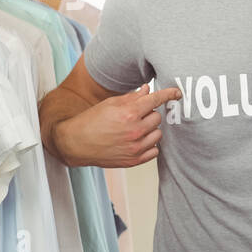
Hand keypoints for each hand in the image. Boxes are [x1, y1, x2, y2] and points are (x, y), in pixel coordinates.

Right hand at [56, 83, 181, 166]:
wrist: (76, 144)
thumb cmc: (90, 122)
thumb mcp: (110, 104)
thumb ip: (132, 98)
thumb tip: (148, 90)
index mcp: (128, 114)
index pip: (155, 100)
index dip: (168, 94)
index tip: (176, 93)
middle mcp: (134, 131)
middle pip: (157, 117)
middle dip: (149, 114)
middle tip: (135, 115)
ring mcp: (135, 147)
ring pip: (158, 134)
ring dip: (150, 130)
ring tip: (134, 129)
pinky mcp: (134, 160)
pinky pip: (155, 150)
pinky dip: (150, 145)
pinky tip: (137, 140)